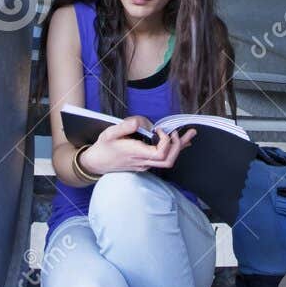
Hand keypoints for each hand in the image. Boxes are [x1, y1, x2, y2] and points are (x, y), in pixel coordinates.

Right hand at [82, 117, 196, 175]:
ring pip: (167, 161)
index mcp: (136, 154)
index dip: (166, 141)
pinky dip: (173, 150)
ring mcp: (144, 165)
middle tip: (179, 132)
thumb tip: (141, 122)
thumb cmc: (103, 147)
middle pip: (168, 161)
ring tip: (189, 135)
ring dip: (179, 147)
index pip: (160, 153)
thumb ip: (125, 126)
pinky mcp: (144, 163)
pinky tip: (179, 143)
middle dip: (178, 146)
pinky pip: (162, 160)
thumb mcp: (110, 133)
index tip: (159, 128)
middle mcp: (142, 162)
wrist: (96, 162)